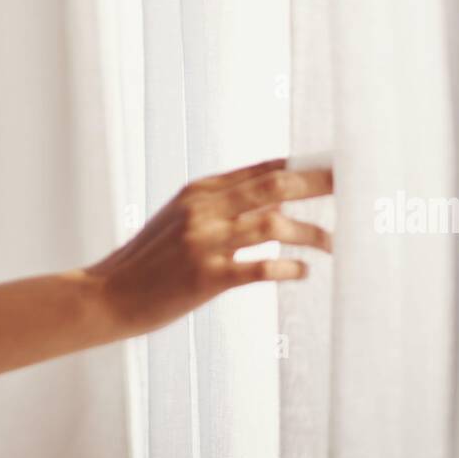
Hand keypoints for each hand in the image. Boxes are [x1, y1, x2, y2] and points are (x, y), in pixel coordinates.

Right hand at [85, 156, 333, 337]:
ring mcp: (204, 242)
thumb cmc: (148, 262)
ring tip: (334, 244)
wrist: (107, 295)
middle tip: (351, 183)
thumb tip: (272, 198)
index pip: (261, 169)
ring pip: (274, 224)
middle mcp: (204, 209)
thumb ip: (220, 206)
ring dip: (311, 233)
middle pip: (274, 186)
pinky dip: (288, 266)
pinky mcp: (205, 277)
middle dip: (317, 182)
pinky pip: (260, 267)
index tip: (335, 162)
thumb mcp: (179, 220)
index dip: (301, 164)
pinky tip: (303, 271)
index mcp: (199, 191)